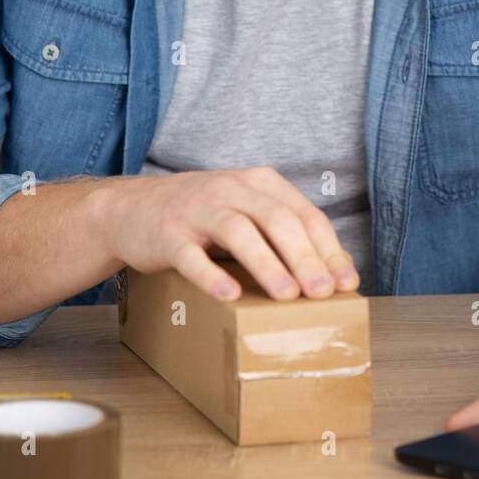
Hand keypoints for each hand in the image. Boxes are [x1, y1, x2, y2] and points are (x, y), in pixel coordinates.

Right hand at [100, 166, 359, 302]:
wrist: (131, 209)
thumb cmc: (202, 218)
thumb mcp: (247, 213)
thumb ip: (284, 234)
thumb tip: (334, 272)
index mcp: (258, 183)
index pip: (304, 214)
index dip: (329, 249)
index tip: (347, 282)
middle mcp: (230, 189)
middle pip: (277, 219)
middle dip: (305, 257)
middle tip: (323, 292)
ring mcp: (197, 210)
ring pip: (238, 231)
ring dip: (267, 264)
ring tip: (287, 296)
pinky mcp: (167, 234)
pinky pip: (191, 254)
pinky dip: (211, 274)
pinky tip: (229, 295)